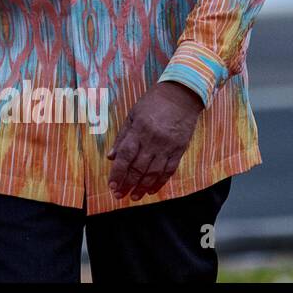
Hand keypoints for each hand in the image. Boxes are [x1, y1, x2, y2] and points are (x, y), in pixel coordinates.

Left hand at [106, 80, 204, 201]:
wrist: (181, 95)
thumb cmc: (153, 102)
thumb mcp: (132, 114)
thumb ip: (122, 137)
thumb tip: (111, 156)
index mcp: (138, 130)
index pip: (125, 157)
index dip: (117, 173)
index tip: (111, 186)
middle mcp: (152, 141)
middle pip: (138, 168)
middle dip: (127, 184)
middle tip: (119, 196)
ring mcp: (167, 146)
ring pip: (153, 173)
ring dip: (142, 187)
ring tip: (134, 197)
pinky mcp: (179, 150)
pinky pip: (169, 170)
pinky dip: (160, 182)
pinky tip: (151, 190)